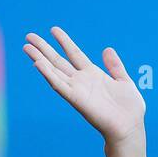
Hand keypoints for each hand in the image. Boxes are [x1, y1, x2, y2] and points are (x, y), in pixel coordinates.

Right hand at [23, 26, 145, 146]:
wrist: (130, 128)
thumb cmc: (130, 109)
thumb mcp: (124, 81)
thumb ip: (115, 66)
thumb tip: (107, 49)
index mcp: (93, 75)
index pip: (74, 53)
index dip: (64, 41)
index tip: (53, 29)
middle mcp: (82, 81)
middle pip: (58, 61)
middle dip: (44, 48)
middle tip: (29, 36)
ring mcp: (77, 90)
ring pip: (54, 71)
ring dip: (40, 59)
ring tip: (27, 47)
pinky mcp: (76, 99)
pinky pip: (59, 85)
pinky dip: (48, 75)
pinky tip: (38, 64)